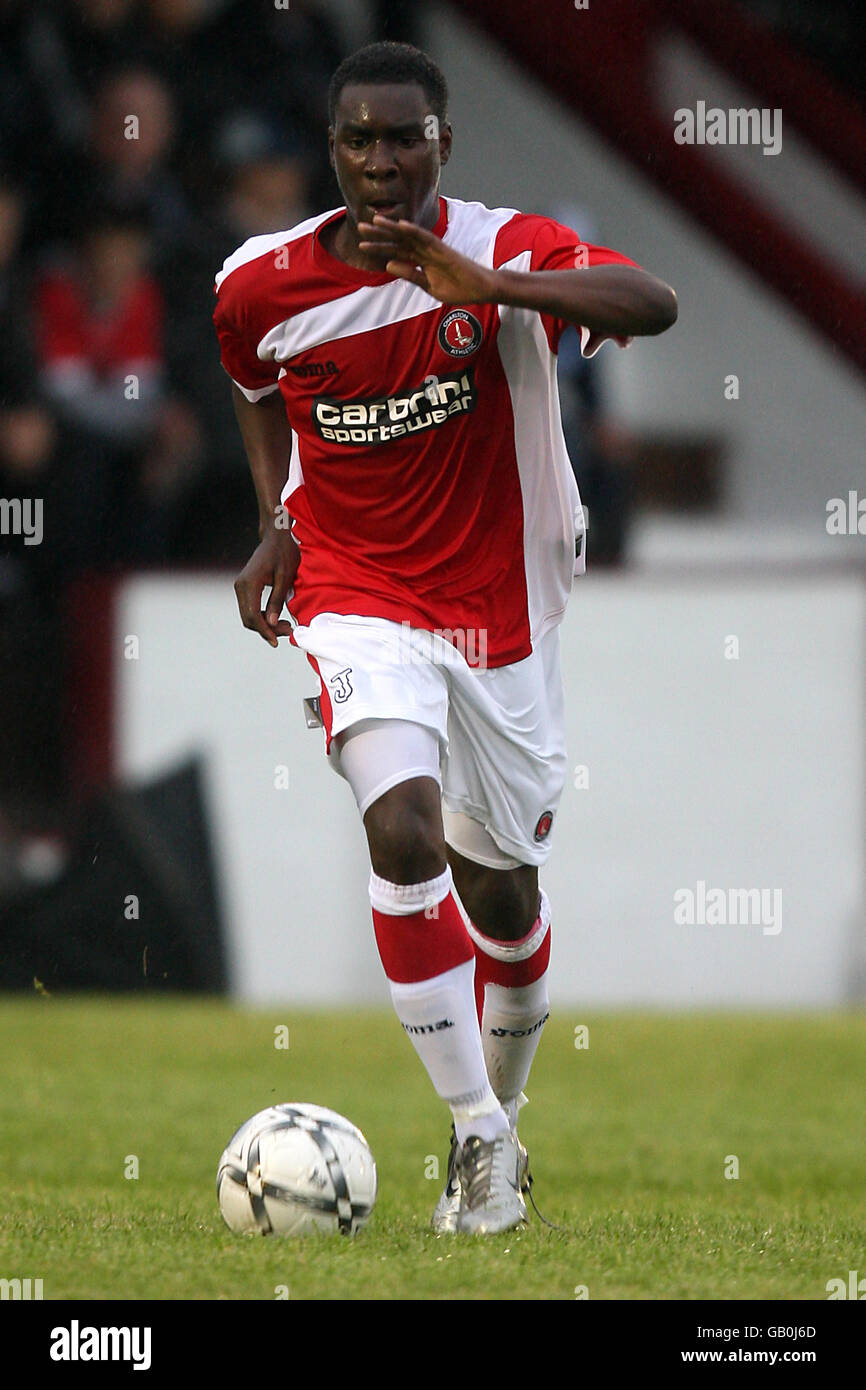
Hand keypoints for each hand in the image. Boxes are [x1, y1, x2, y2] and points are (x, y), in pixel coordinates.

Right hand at [234, 527, 299, 647]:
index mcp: (249, 583)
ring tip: (285, 625)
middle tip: (287, 630)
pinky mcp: (244, 588)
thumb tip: (270, 624)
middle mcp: (240, 585)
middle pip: (248, 618)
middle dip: (266, 630)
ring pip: (248, 616)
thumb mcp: (285, 577)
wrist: (276, 538)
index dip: (264, 631)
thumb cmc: (284, 554)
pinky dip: (261, 617)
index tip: (277, 641)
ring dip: (264, 625)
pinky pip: (249, 609)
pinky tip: (276, 618)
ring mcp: (240, 586)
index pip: (252, 615)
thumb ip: (276, 601)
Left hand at [357, 214, 496, 304]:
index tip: (362, 244)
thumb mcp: (429, 286)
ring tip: (375, 220)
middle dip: (380, 233)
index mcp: (421, 260)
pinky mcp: (444, 249)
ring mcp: (434, 248)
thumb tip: (389, 264)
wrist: (481, 289)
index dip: (379, 247)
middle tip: (360, 226)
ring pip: (409, 235)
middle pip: (399, 239)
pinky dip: (414, 230)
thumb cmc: (459, 288)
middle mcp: (425, 250)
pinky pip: (427, 238)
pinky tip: (401, 224)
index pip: (396, 251)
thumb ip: (410, 275)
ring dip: (392, 227)